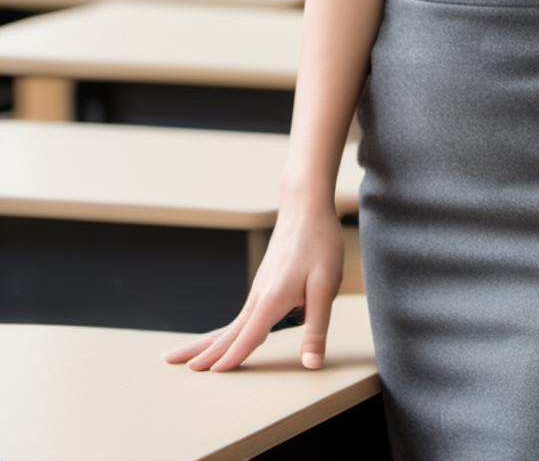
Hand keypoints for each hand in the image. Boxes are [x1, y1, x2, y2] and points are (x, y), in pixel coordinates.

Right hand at [161, 200, 344, 371]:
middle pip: (227, 331)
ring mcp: (259, 289)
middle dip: (201, 350)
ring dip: (208, 341)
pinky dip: (225, 330)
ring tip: (185, 356)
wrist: (305, 206)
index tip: (207, 376)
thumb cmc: (319, 243)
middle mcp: (259, 296)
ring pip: (231, 323)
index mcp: (271, 300)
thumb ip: (317, 327)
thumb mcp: (325, 286)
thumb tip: (311, 364)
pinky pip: (241, 314)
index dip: (231, 359)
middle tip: (169, 363)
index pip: (247, 338)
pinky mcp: (264, 283)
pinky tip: (225, 336)